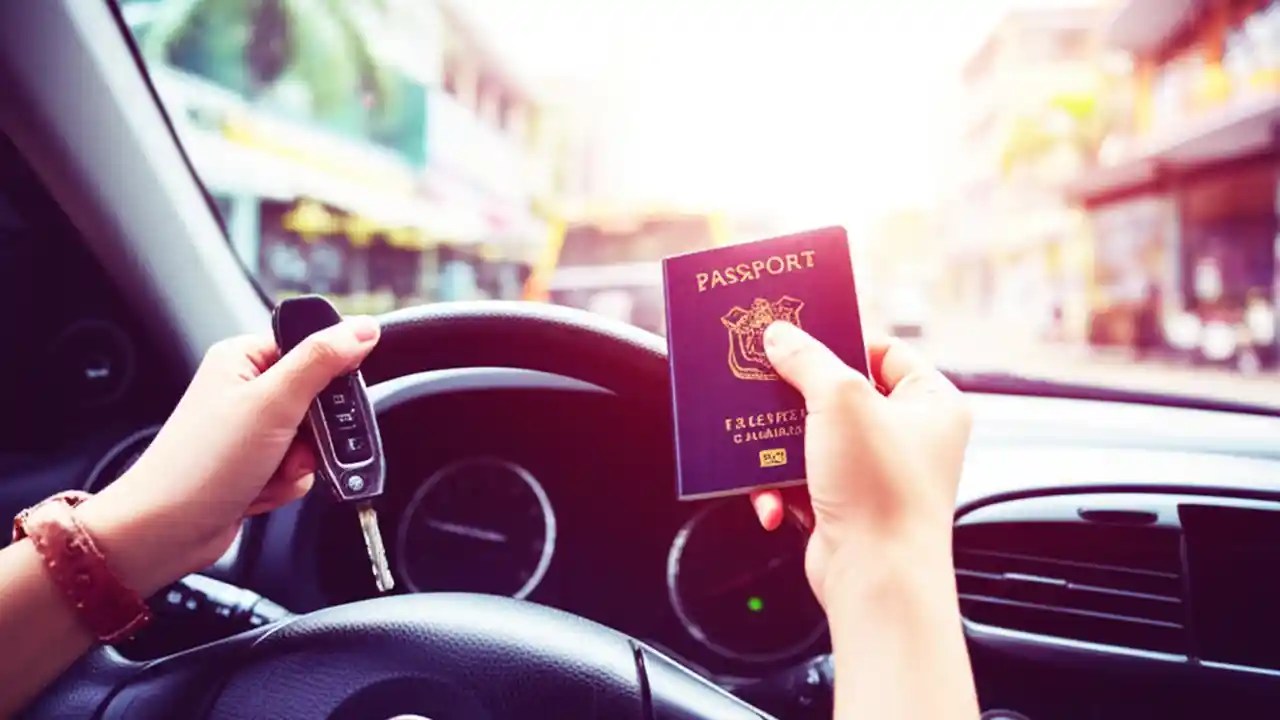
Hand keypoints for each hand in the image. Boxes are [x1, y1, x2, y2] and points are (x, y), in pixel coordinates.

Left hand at [77, 316, 379, 595]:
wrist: (166, 531)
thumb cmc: (201, 465)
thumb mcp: (274, 402)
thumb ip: (322, 361)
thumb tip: (362, 329)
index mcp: (243, 359)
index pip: (311, 349)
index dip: (328, 377)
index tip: (328, 401)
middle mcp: (245, 391)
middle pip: (317, 400)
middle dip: (313, 434)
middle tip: (294, 445)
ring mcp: (250, 431)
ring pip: (312, 440)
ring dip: (299, 464)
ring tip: (269, 473)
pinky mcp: (255, 465)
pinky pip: (298, 468)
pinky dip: (286, 484)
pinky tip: (259, 490)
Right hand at [749, 322, 969, 606]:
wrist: (876, 578)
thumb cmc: (880, 491)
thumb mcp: (840, 401)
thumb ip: (807, 359)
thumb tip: (781, 336)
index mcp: (931, 402)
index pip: (885, 350)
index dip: (841, 340)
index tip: (798, 336)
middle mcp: (909, 436)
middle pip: (840, 393)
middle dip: (797, 394)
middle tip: (763, 379)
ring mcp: (876, 473)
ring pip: (813, 438)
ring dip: (779, 447)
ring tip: (757, 447)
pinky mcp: (846, 504)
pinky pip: (802, 480)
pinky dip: (780, 488)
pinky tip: (770, 502)